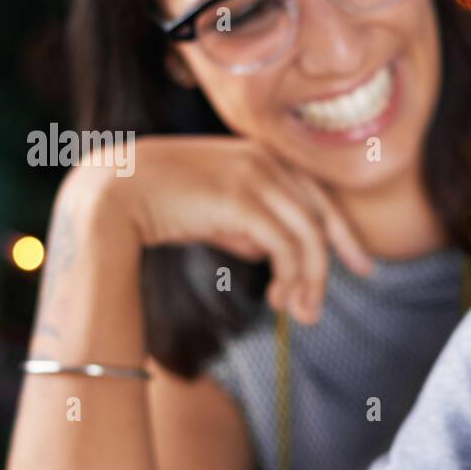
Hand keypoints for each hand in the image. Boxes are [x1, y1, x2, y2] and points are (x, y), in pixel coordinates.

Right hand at [64, 134, 372, 323]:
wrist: (111, 191)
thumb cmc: (156, 201)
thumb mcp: (213, 209)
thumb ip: (245, 224)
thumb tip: (269, 252)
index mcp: (262, 155)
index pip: (318, 196)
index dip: (343, 231)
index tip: (359, 263)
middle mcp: (266, 160)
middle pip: (321, 215)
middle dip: (336, 259)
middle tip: (331, 299)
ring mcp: (257, 176)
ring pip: (308, 236)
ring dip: (310, 281)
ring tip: (303, 314)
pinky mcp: (244, 200)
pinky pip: (286, 247)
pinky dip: (291, 278)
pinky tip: (279, 300)